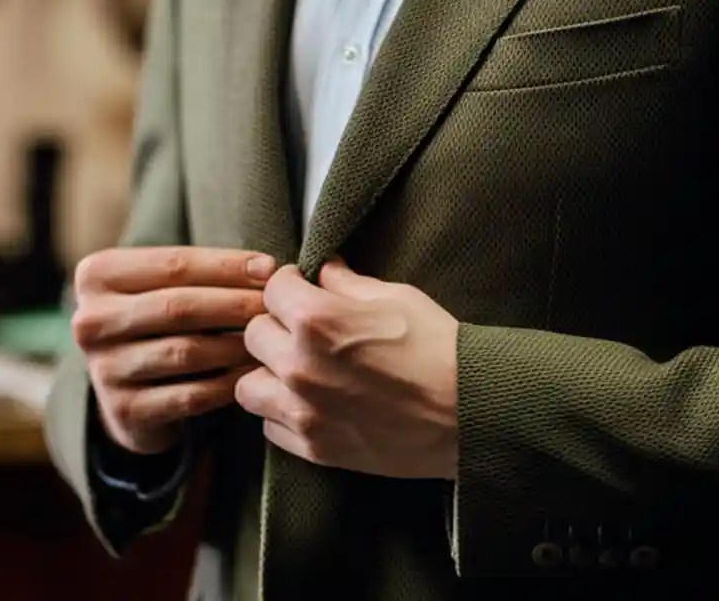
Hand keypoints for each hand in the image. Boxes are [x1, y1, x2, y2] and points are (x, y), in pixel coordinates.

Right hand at [73, 246, 275, 454]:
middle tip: (276, 307)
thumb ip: (203, 272)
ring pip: (186, 351)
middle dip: (236, 304)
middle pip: (178, 307)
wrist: (126, 390)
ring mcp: (104, 369)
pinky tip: (253, 373)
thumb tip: (269, 270)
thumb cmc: (157, 323)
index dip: (227, 265)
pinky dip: (228, 383)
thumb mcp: (162, 287)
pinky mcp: (124, 411)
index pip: (173, 264)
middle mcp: (89, 321)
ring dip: (236, 344)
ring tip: (271, 339)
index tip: (270, 269)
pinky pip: (190, 395)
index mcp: (97, 276)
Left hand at [235, 261, 458, 479]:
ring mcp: (303, 411)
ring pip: (248, 386)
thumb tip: (323, 271)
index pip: (271, 290)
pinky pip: (270, 426)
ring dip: (268, 374)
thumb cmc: (438, 348)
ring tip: (296, 371)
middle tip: (301, 332)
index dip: (289, 286)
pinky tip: (310, 404)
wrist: (470, 411)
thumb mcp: (396, 297)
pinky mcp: (314, 447)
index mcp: (316, 320)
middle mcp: (299, 365)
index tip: (301, 291)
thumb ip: (347, 283)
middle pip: (253, 335)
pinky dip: (283, 414)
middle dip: (275, 327)